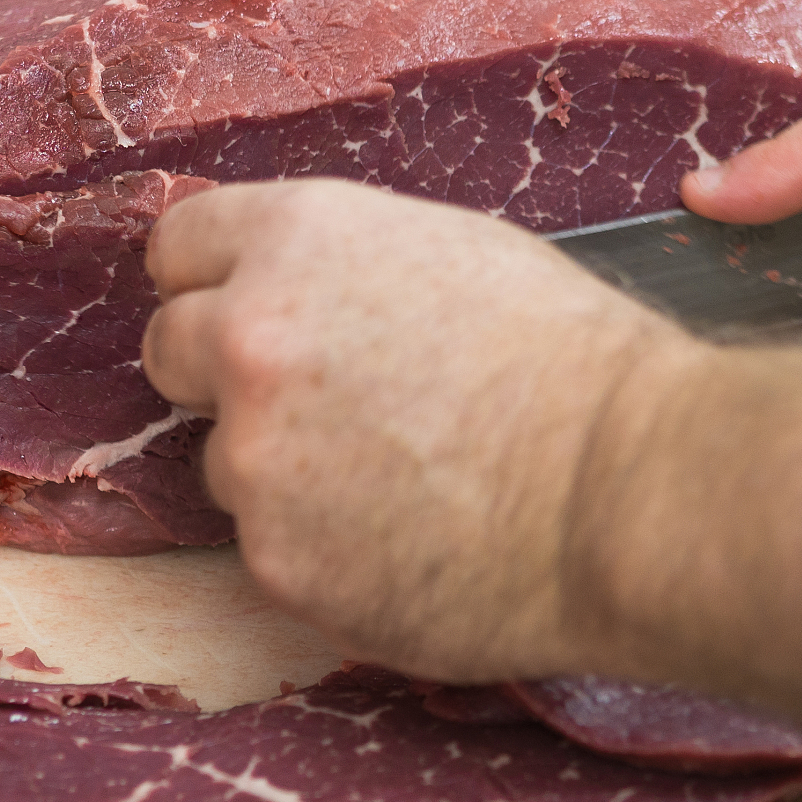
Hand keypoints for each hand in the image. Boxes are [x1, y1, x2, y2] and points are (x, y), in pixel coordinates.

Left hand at [142, 179, 801, 722]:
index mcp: (296, 240)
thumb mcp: (451, 250)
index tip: (232, 305)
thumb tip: (291, 294)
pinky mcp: (276, 561)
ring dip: (286, 471)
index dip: (212, 280)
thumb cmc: (575, 362)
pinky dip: (326, 549)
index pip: (178, 248)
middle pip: (170, 350)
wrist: (631, 490)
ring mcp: (254, 459)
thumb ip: (337, 268)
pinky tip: (412, 538)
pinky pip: (275, 547)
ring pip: (229, 460)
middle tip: (318, 402)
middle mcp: (251, 339)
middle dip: (225, 373)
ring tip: (404, 480)